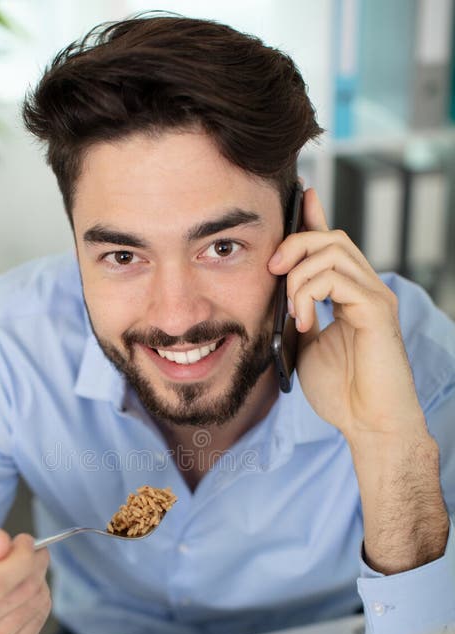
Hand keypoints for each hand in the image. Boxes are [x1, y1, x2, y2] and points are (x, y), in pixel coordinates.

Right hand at [0, 521, 50, 633]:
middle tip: (35, 551)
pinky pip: (36, 623)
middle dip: (34, 566)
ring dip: (38, 581)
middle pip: (14, 595)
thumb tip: (0, 544)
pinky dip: (39, 601)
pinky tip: (25, 592)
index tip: (23, 542)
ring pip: (30, 607)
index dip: (19, 558)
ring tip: (27, 570)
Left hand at [268, 188, 427, 446]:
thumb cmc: (341, 392)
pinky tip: (304, 321)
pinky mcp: (376, 309)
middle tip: (272, 271)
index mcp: (348, 294)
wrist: (367, 424)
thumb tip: (274, 295)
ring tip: (292, 312)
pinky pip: (338, 278)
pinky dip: (310, 294)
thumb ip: (295, 316)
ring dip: (299, 275)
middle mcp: (365, 288)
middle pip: (330, 238)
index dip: (313, 216)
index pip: (331, 243)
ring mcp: (373, 296)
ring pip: (333, 251)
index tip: (297, 195)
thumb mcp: (305, 347)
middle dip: (294, 244)